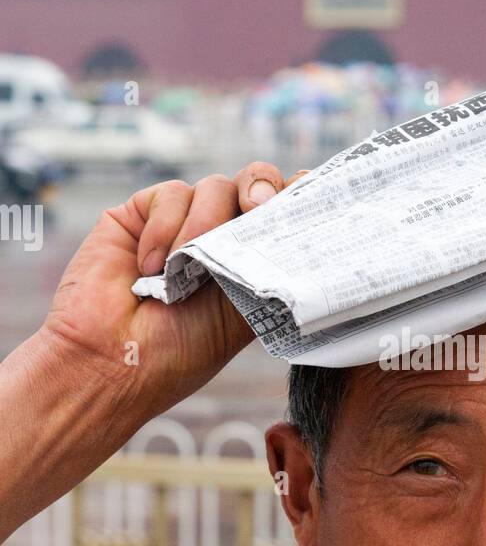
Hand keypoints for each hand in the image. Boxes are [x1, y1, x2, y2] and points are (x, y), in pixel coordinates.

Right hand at [39, 161, 301, 419]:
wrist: (115, 362)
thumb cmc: (179, 353)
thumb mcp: (244, 314)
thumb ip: (272, 268)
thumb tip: (308, 229)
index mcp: (254, 262)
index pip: (286, 213)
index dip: (301, 196)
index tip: (310, 197)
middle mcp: (222, 237)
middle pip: (259, 183)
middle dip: (264, 189)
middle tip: (258, 208)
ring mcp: (183, 222)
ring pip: (217, 186)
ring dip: (206, 226)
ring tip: (183, 272)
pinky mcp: (143, 212)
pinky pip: (172, 194)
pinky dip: (165, 230)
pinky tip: (150, 268)